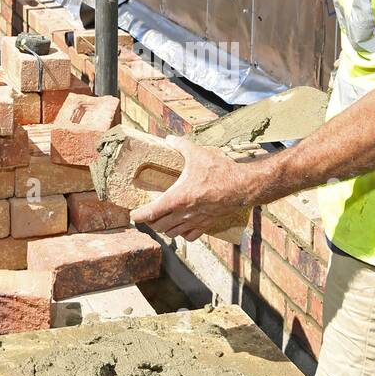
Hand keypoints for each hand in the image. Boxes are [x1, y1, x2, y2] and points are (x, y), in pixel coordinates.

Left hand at [130, 135, 254, 241]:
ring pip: (172, 233)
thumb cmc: (220, 171)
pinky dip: (182, 233)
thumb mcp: (198, 154)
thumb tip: (169, 139)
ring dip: (164, 228)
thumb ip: (181, 146)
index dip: (138, 216)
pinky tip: (182, 226)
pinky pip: (189, 237)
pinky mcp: (206, 225)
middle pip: (158, 226)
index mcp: (177, 198)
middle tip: (147, 214)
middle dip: (150, 222)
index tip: (132, 215)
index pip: (150, 213)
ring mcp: (195, 221)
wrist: (242, 187)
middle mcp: (184, 213)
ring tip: (162, 220)